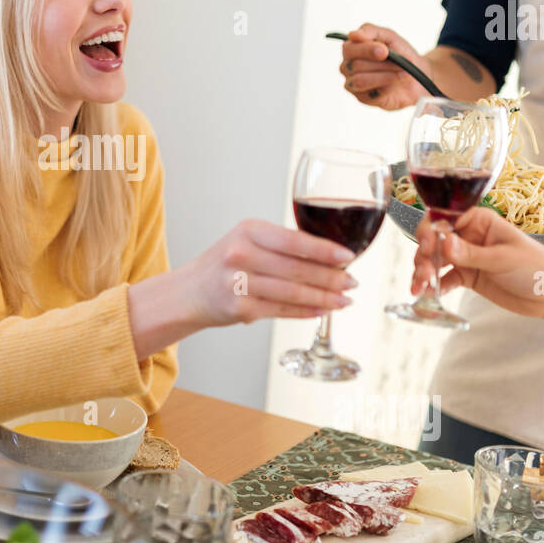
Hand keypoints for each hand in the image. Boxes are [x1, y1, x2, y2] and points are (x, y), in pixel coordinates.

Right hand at [179, 219, 356, 326]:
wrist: (190, 291)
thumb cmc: (226, 263)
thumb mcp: (249, 240)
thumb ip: (283, 245)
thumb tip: (332, 257)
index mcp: (249, 230)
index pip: (295, 240)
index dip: (325, 250)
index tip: (349, 257)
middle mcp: (241, 254)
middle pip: (298, 269)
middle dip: (332, 278)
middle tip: (352, 283)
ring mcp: (239, 283)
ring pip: (293, 293)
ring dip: (324, 298)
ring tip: (344, 300)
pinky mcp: (240, 308)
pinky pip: (282, 311)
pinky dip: (306, 312)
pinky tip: (322, 310)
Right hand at [339, 23, 430, 110]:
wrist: (417, 73)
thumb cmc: (400, 53)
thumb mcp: (389, 36)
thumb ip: (370, 31)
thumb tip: (353, 34)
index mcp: (351, 49)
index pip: (349, 49)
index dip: (367, 50)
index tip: (385, 51)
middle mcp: (348, 67)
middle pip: (355, 66)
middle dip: (382, 64)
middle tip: (401, 63)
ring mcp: (353, 84)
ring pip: (361, 81)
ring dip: (386, 76)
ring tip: (402, 73)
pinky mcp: (363, 98)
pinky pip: (370, 94)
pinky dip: (387, 87)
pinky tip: (396, 83)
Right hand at [411, 208, 543, 320]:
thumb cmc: (538, 267)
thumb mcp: (503, 259)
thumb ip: (471, 253)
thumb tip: (442, 243)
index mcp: (480, 220)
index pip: (446, 217)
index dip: (431, 229)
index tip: (426, 244)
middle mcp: (469, 235)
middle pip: (435, 239)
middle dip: (424, 254)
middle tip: (423, 272)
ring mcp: (467, 257)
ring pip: (435, 260)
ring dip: (424, 271)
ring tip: (420, 287)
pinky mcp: (467, 277)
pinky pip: (444, 279)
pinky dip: (433, 286)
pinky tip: (425, 294)